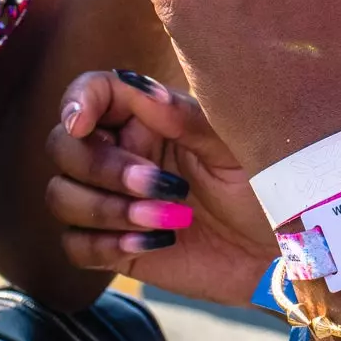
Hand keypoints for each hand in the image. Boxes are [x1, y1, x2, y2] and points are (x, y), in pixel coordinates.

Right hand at [48, 70, 271, 305]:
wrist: (279, 252)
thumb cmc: (264, 186)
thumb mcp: (233, 146)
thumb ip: (185, 117)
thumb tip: (142, 89)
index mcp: (149, 117)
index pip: (93, 92)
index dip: (77, 101)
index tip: (81, 124)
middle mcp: (123, 153)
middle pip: (63, 147)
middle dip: (103, 167)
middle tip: (160, 185)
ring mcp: (114, 201)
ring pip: (61, 196)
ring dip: (106, 209)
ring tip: (169, 218)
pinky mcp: (114, 246)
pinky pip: (75, 245)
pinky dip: (105, 245)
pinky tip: (152, 243)